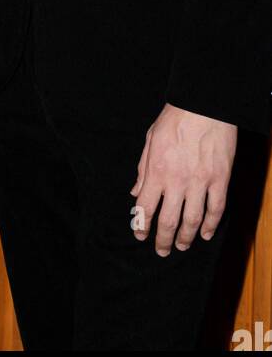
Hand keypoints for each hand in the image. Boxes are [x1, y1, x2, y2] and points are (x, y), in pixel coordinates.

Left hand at [130, 103, 236, 254]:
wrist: (204, 106)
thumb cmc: (174, 120)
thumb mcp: (150, 140)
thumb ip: (143, 169)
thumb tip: (135, 192)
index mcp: (156, 171)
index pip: (145, 206)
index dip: (141, 225)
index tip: (139, 234)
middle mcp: (177, 181)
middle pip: (168, 220)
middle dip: (163, 240)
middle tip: (161, 251)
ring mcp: (200, 182)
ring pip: (193, 220)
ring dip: (186, 237)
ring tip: (181, 246)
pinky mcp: (219, 180)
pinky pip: (216, 209)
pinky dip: (211, 225)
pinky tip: (206, 234)